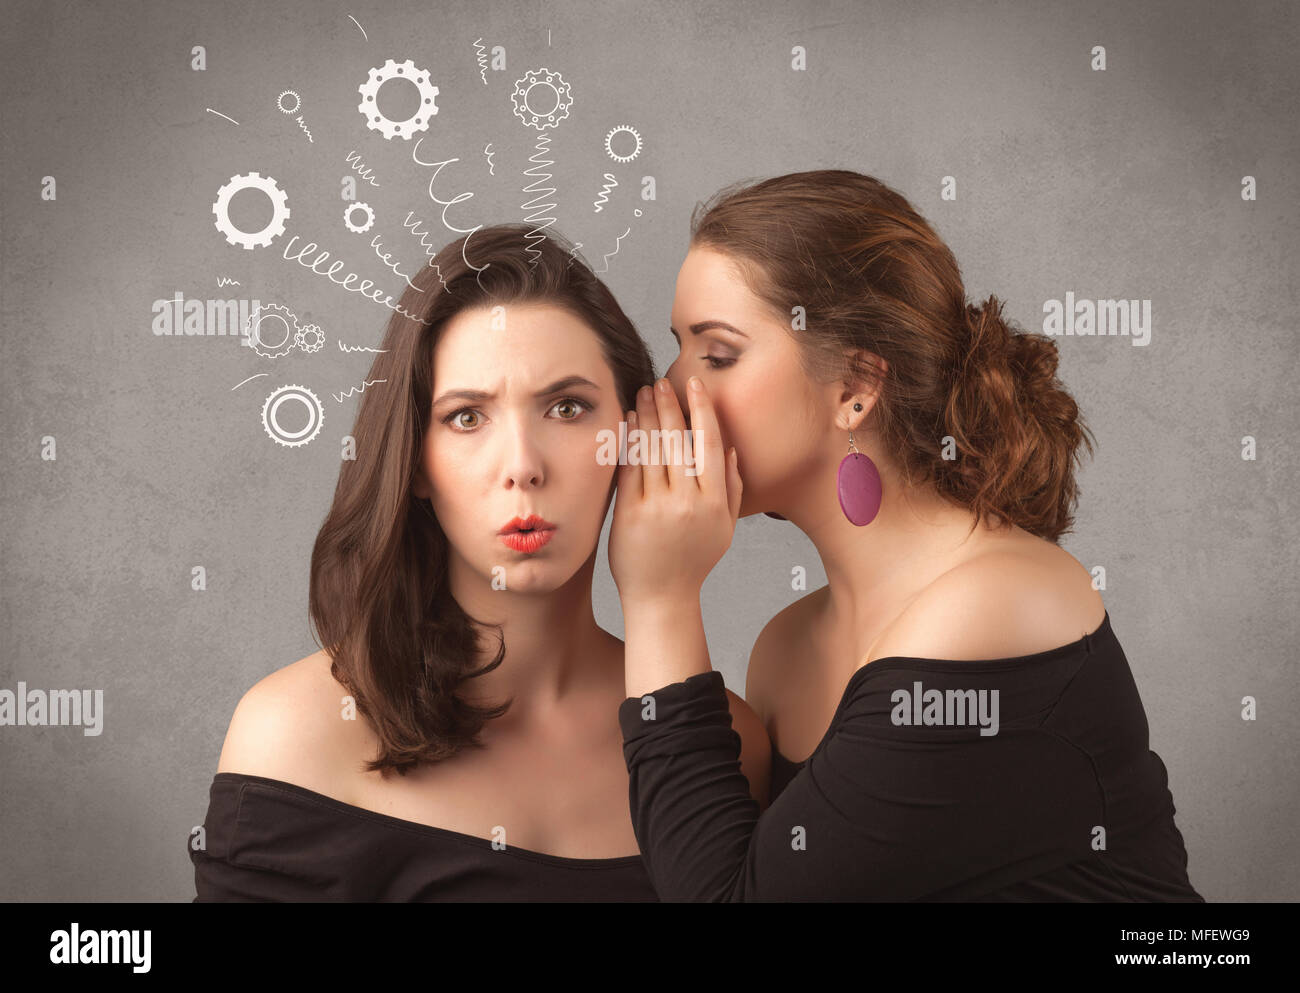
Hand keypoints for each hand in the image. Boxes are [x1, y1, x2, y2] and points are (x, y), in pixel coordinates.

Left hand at [608, 376, 742, 604]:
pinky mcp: (628, 515)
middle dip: (668, 405)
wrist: (662, 597)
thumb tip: (729, 449)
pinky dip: (628, 442)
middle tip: (660, 382)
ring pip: (650, 450)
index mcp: (713, 502)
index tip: (694, 385)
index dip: (701, 410)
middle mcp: (686, 502)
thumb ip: (731, 487)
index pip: (708, 444)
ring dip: (646, 416)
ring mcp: (655, 508)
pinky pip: (628, 469)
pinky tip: (628, 423)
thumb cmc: (695, 560)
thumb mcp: (724, 528)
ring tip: (642, 393)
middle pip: (676, 441)